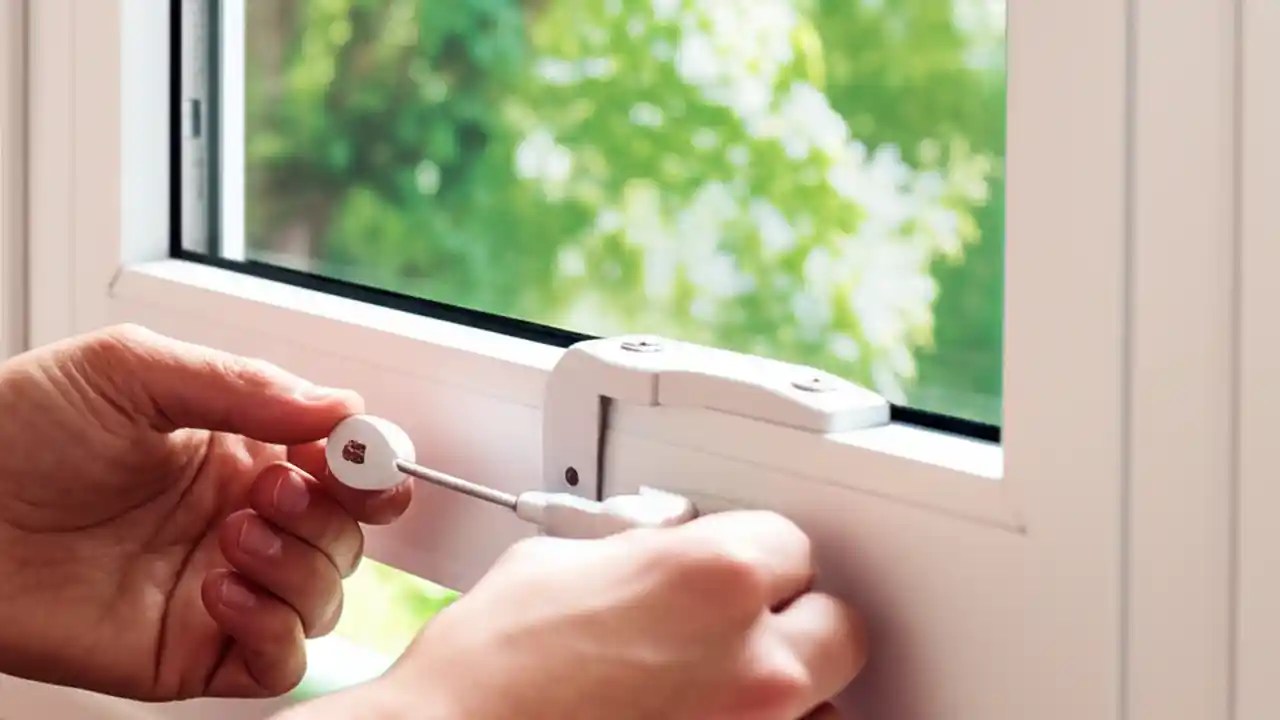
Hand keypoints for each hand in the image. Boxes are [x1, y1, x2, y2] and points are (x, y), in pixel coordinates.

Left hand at [0, 325, 411, 699]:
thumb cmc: (14, 431)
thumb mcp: (131, 371)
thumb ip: (243, 385)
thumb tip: (340, 406)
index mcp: (239, 453)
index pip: (342, 465)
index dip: (370, 462)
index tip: (364, 454)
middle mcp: (240, 521)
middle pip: (347, 534)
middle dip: (330, 513)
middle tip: (271, 490)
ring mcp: (220, 589)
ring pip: (326, 598)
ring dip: (301, 567)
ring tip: (233, 536)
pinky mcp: (190, 652)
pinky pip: (278, 662)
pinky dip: (275, 632)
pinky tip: (222, 593)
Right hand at [289, 512, 866, 719]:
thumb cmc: (488, 670)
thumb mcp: (560, 562)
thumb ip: (637, 551)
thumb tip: (657, 551)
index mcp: (715, 575)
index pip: (795, 545)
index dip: (760, 557)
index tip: (742, 572)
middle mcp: (753, 658)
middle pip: (840, 626)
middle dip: (796, 622)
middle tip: (749, 629)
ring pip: (827, 702)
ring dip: (790, 690)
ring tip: (722, 689)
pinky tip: (704, 719)